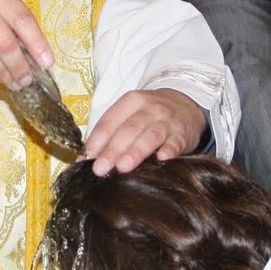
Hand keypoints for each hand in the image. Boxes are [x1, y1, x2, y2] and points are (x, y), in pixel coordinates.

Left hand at [83, 88, 205, 175]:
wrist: (186, 104)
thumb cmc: (149, 115)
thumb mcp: (129, 114)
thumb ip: (109, 134)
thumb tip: (84, 159)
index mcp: (131, 101)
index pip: (110, 121)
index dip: (97, 140)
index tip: (87, 158)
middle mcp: (149, 109)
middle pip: (129, 129)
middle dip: (113, 149)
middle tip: (100, 168)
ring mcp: (168, 121)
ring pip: (150, 136)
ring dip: (136, 151)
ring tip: (123, 167)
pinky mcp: (183, 134)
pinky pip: (176, 142)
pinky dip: (169, 150)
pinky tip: (162, 159)